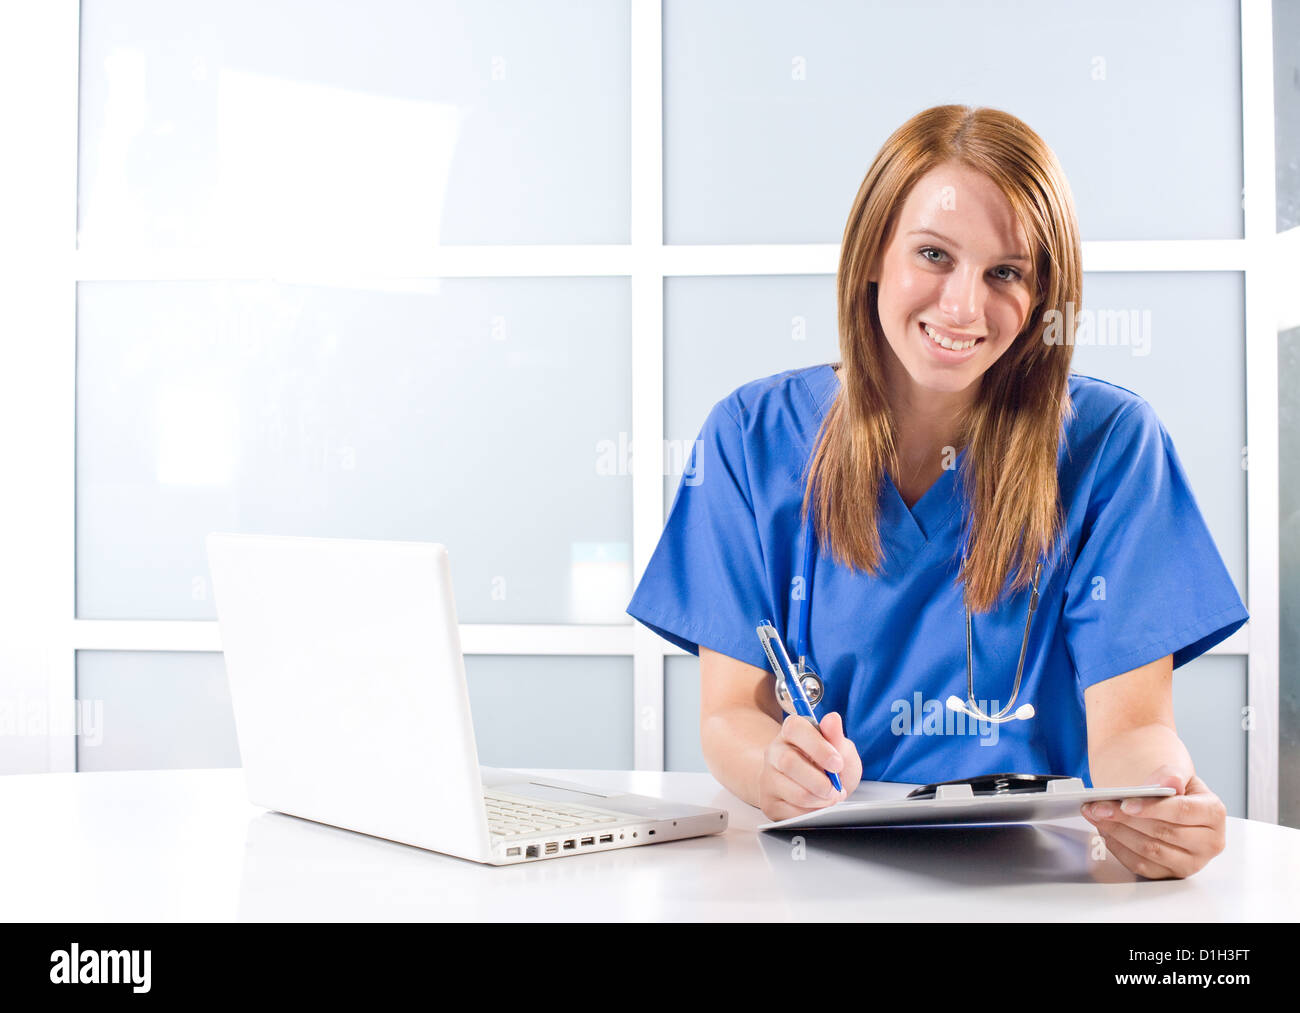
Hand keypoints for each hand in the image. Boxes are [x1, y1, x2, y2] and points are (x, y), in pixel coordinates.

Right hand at [758, 712, 862, 821]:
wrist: (816, 788)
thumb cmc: (828, 766)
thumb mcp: (841, 749)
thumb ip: (837, 737)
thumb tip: (833, 718)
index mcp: (791, 731)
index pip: (796, 729)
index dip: (818, 747)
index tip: (838, 763)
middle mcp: (774, 752)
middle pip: (788, 762)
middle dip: (821, 781)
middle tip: (835, 788)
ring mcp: (768, 778)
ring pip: (795, 792)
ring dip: (821, 800)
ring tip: (830, 797)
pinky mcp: (768, 803)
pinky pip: (792, 814)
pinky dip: (813, 814)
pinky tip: (817, 806)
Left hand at [1080, 765, 1226, 879]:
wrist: (1172, 804)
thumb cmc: (1176, 790)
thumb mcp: (1178, 774)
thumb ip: (1173, 774)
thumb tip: (1170, 782)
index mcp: (1214, 814)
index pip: (1182, 811)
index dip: (1152, 808)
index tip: (1125, 803)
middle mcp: (1209, 843)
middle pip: (1163, 833)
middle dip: (1125, 818)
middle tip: (1098, 806)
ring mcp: (1191, 862)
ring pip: (1150, 851)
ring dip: (1117, 832)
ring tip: (1096, 815)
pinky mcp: (1171, 874)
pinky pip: (1141, 865)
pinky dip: (1119, 848)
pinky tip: (1105, 830)